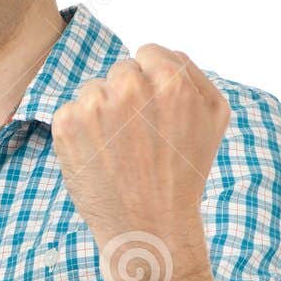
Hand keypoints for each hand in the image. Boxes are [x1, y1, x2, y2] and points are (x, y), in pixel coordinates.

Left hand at [50, 45, 230, 249]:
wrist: (150, 227)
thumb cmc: (184, 174)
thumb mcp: (213, 117)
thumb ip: (193, 73)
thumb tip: (164, 55)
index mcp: (170, 78)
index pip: (147, 54)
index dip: (151, 84)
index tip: (154, 114)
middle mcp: (131, 85)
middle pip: (120, 71)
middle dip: (127, 98)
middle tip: (138, 139)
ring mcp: (95, 104)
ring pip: (94, 90)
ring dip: (102, 114)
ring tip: (120, 151)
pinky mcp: (67, 125)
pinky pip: (71, 111)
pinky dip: (80, 132)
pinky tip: (100, 157)